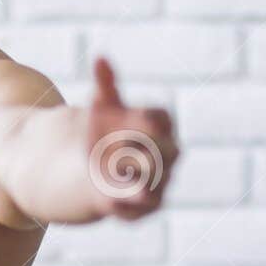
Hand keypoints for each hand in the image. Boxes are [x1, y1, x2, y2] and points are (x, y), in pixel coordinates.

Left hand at [85, 56, 179, 220]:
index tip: (127, 115)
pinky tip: (108, 201)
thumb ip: (105, 85)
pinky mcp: (146, 206)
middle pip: (167, 151)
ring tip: (118, 177)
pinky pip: (143, 209)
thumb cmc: (106, 131)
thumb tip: (99, 57)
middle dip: (147, 149)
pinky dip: (128, 206)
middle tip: (121, 144)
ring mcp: (160, 181)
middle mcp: (166, 154)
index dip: (143, 119)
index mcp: (160, 127)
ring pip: (158, 183)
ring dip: (140, 180)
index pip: (160, 120)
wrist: (97, 167)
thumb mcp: (103, 107)